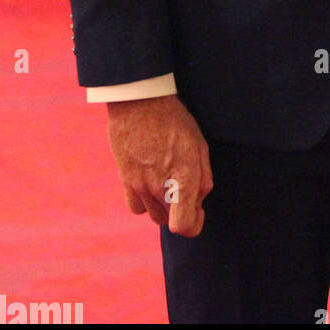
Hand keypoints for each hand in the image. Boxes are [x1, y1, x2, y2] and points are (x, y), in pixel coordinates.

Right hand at [107, 95, 212, 236]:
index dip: (194, 224)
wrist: (140, 103)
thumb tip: (200, 200)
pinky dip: (144, 201)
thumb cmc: (174, 121)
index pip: (184, 225)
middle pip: (169, 221)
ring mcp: (140, 186)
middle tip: (184, 186)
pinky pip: (136, 207)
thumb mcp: (199, 144)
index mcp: (183, 177)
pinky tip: (150, 181)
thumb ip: (203, 176)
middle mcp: (160, 187)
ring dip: (163, 206)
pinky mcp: (125, 181)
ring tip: (167, 179)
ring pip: (153, 215)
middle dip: (180, 210)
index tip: (198, 210)